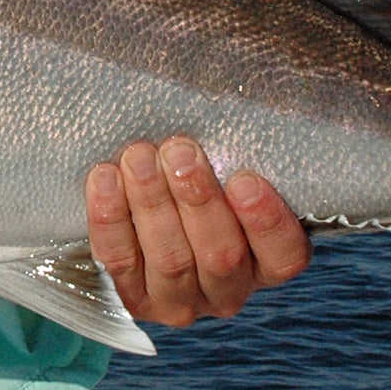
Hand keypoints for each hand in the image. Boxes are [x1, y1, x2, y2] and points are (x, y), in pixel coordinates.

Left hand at [86, 138, 310, 326]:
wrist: (132, 213)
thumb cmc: (195, 176)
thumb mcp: (225, 165)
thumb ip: (235, 149)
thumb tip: (232, 89)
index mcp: (266, 261)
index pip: (284, 255)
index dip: (267, 221)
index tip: (246, 178)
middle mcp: (228, 290)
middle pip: (220, 254)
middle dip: (198, 199)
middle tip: (180, 151)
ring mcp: (179, 300)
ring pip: (170, 259)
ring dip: (153, 203)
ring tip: (139, 157)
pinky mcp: (130, 298)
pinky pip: (119, 262)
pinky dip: (111, 219)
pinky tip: (105, 179)